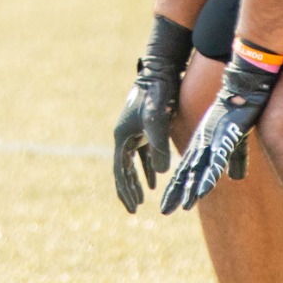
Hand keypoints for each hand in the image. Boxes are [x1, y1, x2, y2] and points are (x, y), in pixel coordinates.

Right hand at [112, 15, 191, 212]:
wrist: (161, 72)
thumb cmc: (157, 95)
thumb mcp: (157, 123)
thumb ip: (158, 148)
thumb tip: (161, 174)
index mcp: (122, 136)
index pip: (120, 171)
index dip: (126, 190)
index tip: (133, 208)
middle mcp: (124, 135)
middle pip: (122, 169)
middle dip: (127, 190)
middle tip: (133, 209)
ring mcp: (134, 131)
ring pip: (132, 163)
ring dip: (136, 180)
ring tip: (142, 199)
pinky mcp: (145, 128)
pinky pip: (143, 153)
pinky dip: (147, 167)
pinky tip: (155, 179)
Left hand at [160, 60, 277, 213]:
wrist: (244, 90)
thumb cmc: (239, 114)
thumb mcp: (236, 142)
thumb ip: (235, 160)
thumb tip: (235, 178)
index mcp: (202, 146)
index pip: (186, 170)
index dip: (177, 187)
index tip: (169, 205)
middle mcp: (203, 145)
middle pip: (187, 172)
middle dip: (176, 192)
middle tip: (165, 211)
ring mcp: (212, 142)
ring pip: (198, 170)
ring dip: (190, 189)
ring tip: (182, 206)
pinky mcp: (225, 139)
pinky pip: (215, 162)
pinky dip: (208, 177)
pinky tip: (202, 190)